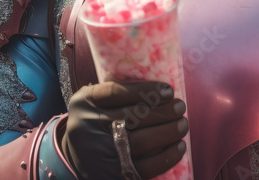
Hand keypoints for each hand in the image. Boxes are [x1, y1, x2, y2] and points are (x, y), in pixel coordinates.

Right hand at [61, 81, 188, 179]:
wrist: (76, 157)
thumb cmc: (96, 121)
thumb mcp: (95, 101)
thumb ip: (117, 91)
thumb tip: (159, 87)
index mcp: (84, 103)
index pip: (115, 92)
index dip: (145, 90)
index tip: (168, 90)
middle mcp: (86, 127)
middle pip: (132, 117)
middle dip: (163, 111)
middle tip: (180, 107)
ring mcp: (98, 153)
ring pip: (140, 141)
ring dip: (168, 132)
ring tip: (182, 124)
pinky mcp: (110, 174)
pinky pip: (144, 167)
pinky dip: (166, 157)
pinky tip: (179, 147)